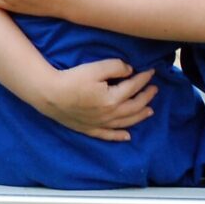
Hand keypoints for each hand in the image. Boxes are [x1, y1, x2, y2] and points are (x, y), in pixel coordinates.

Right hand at [36, 59, 155, 141]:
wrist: (49, 95)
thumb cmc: (72, 79)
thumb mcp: (95, 68)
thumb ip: (116, 67)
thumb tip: (130, 70)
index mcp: (113, 99)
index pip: (134, 87)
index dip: (144, 78)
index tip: (152, 71)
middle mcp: (110, 115)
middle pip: (134, 106)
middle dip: (146, 97)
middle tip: (154, 89)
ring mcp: (100, 124)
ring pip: (126, 122)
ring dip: (139, 116)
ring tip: (150, 111)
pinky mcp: (89, 129)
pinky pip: (108, 135)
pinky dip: (119, 136)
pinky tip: (127, 137)